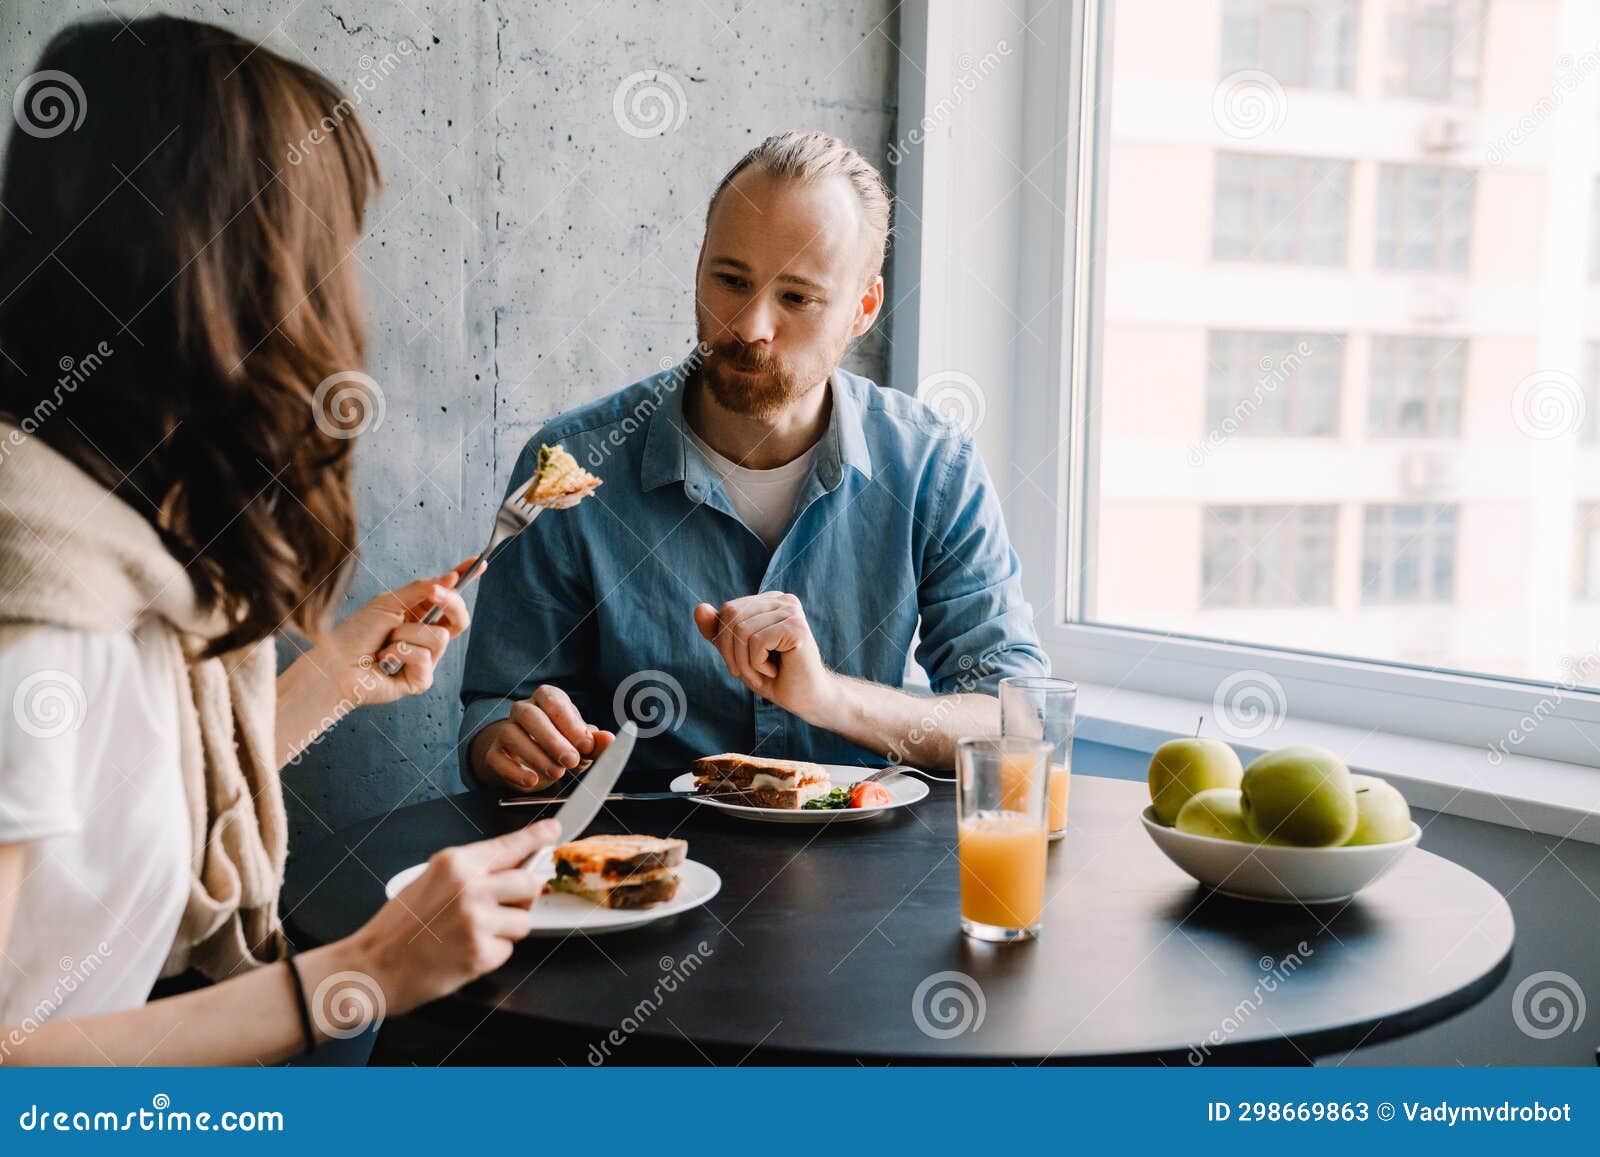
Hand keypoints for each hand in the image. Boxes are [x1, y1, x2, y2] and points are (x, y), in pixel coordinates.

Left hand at [308, 559, 475, 706]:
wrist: (335, 665)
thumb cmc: (355, 634)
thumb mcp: (388, 602)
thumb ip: (421, 590)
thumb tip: (450, 578)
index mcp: (417, 616)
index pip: (448, 598)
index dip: (464, 580)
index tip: (478, 563)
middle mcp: (424, 637)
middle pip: (458, 618)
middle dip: (449, 602)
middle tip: (434, 594)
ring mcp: (425, 660)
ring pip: (440, 637)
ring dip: (408, 634)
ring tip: (386, 642)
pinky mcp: (420, 680)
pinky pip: (425, 659)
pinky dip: (401, 653)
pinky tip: (385, 660)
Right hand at [349, 820, 559, 1014]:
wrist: (372, 967)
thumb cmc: (398, 926)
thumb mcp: (431, 880)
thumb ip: (471, 871)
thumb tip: (511, 864)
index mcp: (455, 863)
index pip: (509, 844)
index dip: (537, 838)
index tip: (553, 833)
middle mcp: (470, 887)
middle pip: (529, 883)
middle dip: (521, 898)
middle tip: (499, 908)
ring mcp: (476, 920)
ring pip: (523, 921)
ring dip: (505, 930)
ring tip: (472, 934)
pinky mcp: (480, 953)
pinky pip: (507, 950)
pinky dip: (491, 954)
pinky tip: (463, 953)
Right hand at [471, 684, 614, 792]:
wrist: (536, 762)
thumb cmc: (565, 745)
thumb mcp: (584, 745)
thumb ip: (597, 743)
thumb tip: (609, 739)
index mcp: (547, 699)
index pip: (553, 702)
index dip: (569, 722)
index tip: (586, 745)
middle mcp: (524, 709)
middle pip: (530, 716)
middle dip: (552, 739)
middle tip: (571, 760)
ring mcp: (506, 729)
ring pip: (511, 734)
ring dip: (535, 755)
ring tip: (557, 773)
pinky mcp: (494, 752)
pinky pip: (496, 758)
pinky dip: (514, 771)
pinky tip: (532, 780)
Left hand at [693, 593, 839, 721]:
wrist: (807, 699)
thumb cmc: (774, 677)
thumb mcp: (737, 653)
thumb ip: (718, 631)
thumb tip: (699, 608)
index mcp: (769, 602)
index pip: (728, 610)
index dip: (724, 641)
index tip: (740, 665)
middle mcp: (782, 600)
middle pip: (731, 616)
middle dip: (732, 652)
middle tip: (751, 673)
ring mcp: (791, 611)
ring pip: (742, 631)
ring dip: (746, 663)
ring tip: (765, 673)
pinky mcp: (796, 626)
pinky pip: (756, 642)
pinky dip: (758, 665)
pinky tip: (776, 671)